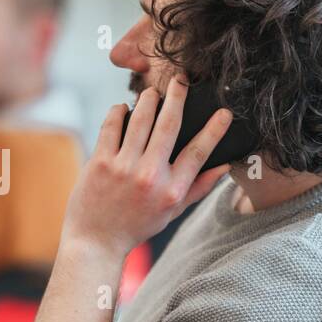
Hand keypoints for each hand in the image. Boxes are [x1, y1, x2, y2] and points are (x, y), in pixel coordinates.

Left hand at [61, 82, 231, 258]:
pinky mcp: (100, 163)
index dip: (214, 130)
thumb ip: (198, 188)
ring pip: (140, 120)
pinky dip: (118, 112)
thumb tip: (224, 166)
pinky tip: (123, 108)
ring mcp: (123, 168)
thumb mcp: (172, 212)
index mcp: (172, 190)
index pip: (199, 152)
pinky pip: (111, 126)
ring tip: (153, 92)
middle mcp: (150, 177)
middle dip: (177, 98)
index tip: (224, 112)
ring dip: (148, 100)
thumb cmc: (136, 226)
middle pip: (169, 126)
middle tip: (181, 80)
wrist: (96, 242)